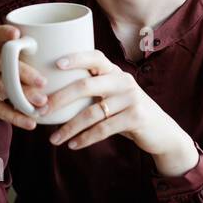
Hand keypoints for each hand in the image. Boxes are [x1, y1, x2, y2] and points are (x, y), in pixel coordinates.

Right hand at [0, 25, 46, 152]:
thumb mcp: (7, 69)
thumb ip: (27, 65)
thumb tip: (63, 72)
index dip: (4, 32)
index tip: (17, 34)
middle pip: (3, 62)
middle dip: (25, 72)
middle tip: (44, 82)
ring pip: (1, 85)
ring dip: (24, 95)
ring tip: (42, 103)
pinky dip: (16, 116)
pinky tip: (31, 123)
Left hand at [44, 49, 198, 173]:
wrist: (162, 132)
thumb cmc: (127, 112)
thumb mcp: (113, 96)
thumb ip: (93, 91)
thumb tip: (51, 97)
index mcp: (114, 71)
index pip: (94, 57)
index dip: (75, 58)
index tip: (55, 64)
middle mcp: (123, 80)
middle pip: (85, 85)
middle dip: (59, 99)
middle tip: (40, 111)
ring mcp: (131, 98)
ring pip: (92, 112)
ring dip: (69, 127)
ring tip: (53, 139)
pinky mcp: (136, 117)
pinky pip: (103, 129)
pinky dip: (85, 138)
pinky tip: (73, 145)